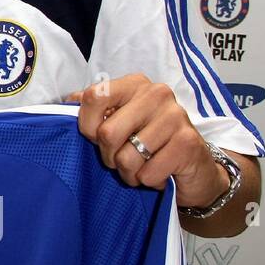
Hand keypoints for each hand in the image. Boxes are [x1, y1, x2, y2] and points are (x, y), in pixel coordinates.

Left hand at [66, 73, 227, 207]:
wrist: (196, 169)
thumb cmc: (150, 144)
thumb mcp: (120, 122)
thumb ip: (95, 109)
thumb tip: (67, 101)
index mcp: (135, 84)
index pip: (93, 97)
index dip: (87, 125)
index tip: (96, 137)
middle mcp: (157, 94)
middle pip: (107, 132)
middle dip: (109, 156)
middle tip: (122, 158)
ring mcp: (175, 116)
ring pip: (127, 157)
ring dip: (129, 172)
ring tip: (141, 167)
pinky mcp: (188, 143)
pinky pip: (147, 173)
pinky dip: (148, 181)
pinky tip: (160, 173)